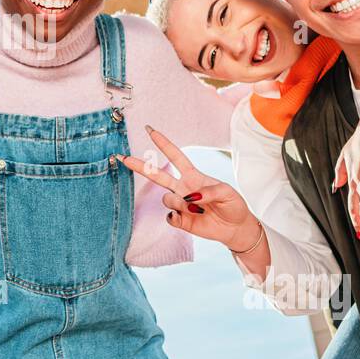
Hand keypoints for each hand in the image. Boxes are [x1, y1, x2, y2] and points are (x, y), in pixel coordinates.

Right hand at [115, 125, 262, 250]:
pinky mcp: (181, 220)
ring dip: (180, 202)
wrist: (236, 228)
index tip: (150, 130)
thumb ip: (210, 191)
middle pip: (157, 175)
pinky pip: (170, 217)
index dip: (163, 143)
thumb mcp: (227, 192)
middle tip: (123, 158)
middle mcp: (183, 188)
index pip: (175, 156)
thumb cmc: (232, 205)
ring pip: (166, 199)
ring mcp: (181, 204)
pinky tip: (188, 217)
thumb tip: (191, 197)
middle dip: (140, 166)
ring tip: (197, 209)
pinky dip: (177, 216)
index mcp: (193, 176)